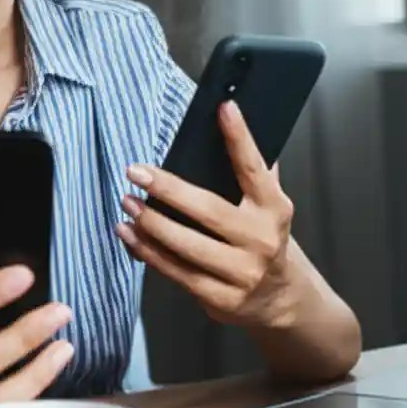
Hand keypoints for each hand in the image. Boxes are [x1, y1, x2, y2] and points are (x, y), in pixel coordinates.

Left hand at [116, 101, 303, 328]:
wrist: (279, 299)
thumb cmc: (261, 239)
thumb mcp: (267, 206)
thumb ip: (254, 171)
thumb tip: (233, 121)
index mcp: (273, 208)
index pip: (254, 168)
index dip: (240, 137)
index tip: (223, 108)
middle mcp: (260, 239)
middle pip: (208, 210)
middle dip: (168, 190)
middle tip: (136, 171)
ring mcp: (242, 272)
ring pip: (186, 245)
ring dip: (151, 223)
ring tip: (127, 201)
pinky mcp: (221, 298)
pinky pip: (176, 272)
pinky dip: (147, 252)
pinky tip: (128, 234)